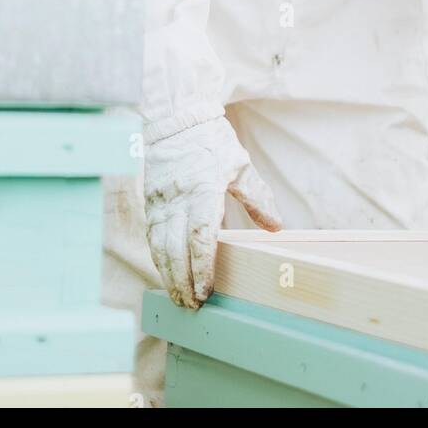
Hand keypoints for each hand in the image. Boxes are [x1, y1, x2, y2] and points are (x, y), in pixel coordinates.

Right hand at [144, 115, 282, 307]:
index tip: (207, 289)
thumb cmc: (211, 142)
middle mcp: (177, 201)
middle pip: (175, 250)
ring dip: (168, 277)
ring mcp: (160, 204)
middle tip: (193, 306)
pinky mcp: (150, 204)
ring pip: (159, 248)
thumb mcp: (240, 166)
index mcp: (202, 190)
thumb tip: (276, 227)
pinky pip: (152, 239)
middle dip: (183, 281)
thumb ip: (257, 198)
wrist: (176, 121)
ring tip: (180, 299)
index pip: (199, 236)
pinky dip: (159, 261)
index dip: (202, 266)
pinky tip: (167, 276)